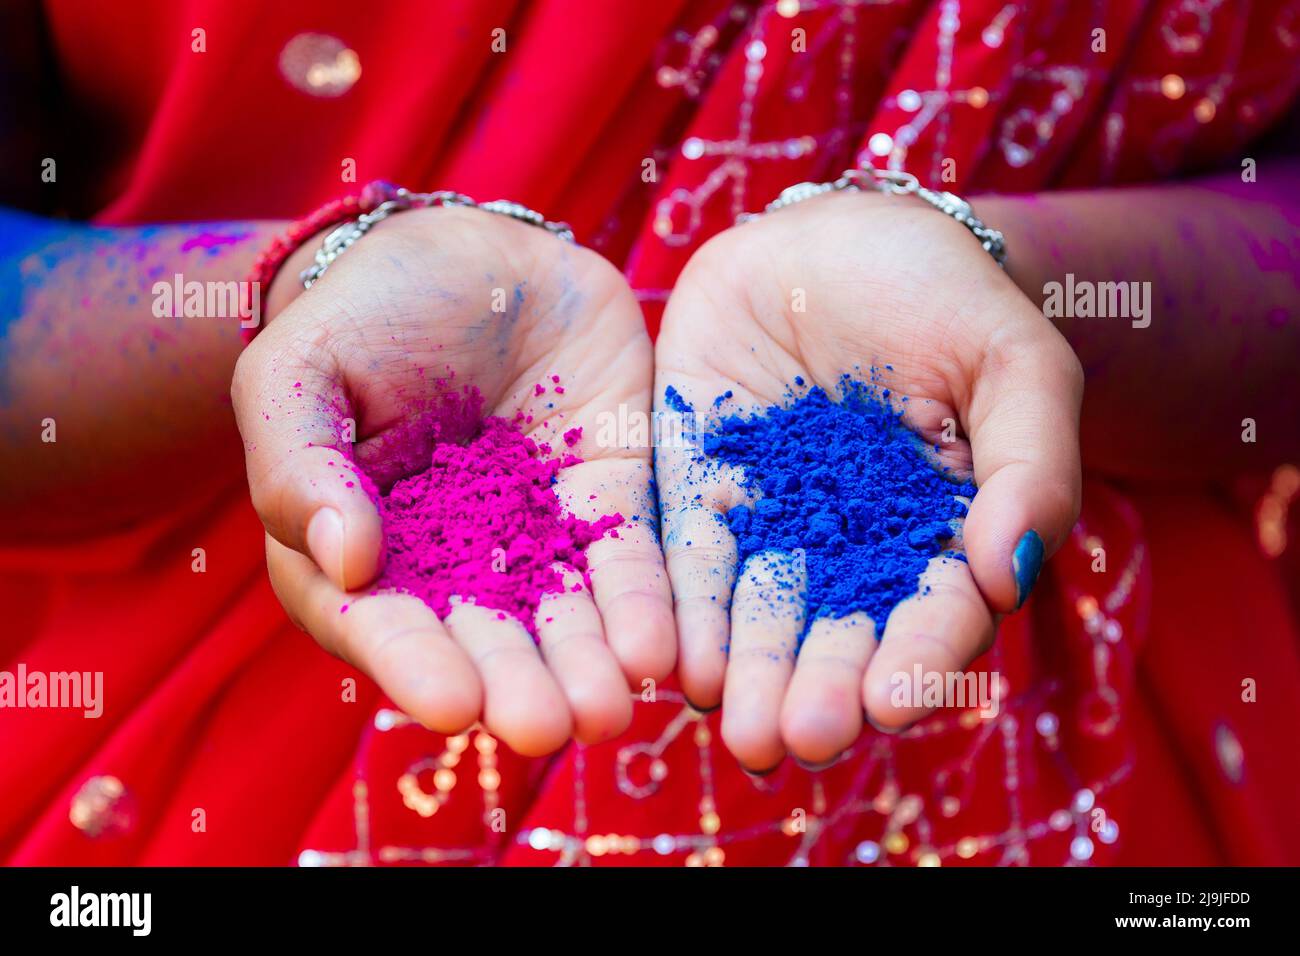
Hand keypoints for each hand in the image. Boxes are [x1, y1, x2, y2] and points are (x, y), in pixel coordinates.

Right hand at [232, 205, 674, 755]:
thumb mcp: (300, 373)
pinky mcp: (608, 493)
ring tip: (611, 709)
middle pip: (486, 637)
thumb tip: (343, 561)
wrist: (466, 251)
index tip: (453, 704)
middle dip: (519, 685)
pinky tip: (660, 648)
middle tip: (551, 726)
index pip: (382, 623)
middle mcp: (454, 560)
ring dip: (588, 665)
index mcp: (363, 550)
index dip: (415, 666)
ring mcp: (537, 531)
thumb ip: (300, 464)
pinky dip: (642, 603)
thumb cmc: (360, 314)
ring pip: (564, 613)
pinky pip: (628, 555)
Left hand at [655, 190, 1081, 770]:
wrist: (832, 236)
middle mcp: (849, 546)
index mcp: (938, 532)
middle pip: (836, 632)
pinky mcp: (697, 483)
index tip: (891, 702)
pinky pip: (686, 551)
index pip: (934, 611)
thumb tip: (1012, 575)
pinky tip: (678, 658)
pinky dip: (683, 606)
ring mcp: (770, 519)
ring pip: (757, 609)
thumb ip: (1031, 467)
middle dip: (815, 687)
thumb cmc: (942, 296)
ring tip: (733, 724)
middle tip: (792, 738)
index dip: (915, 659)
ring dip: (745, 670)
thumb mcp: (1013, 364)